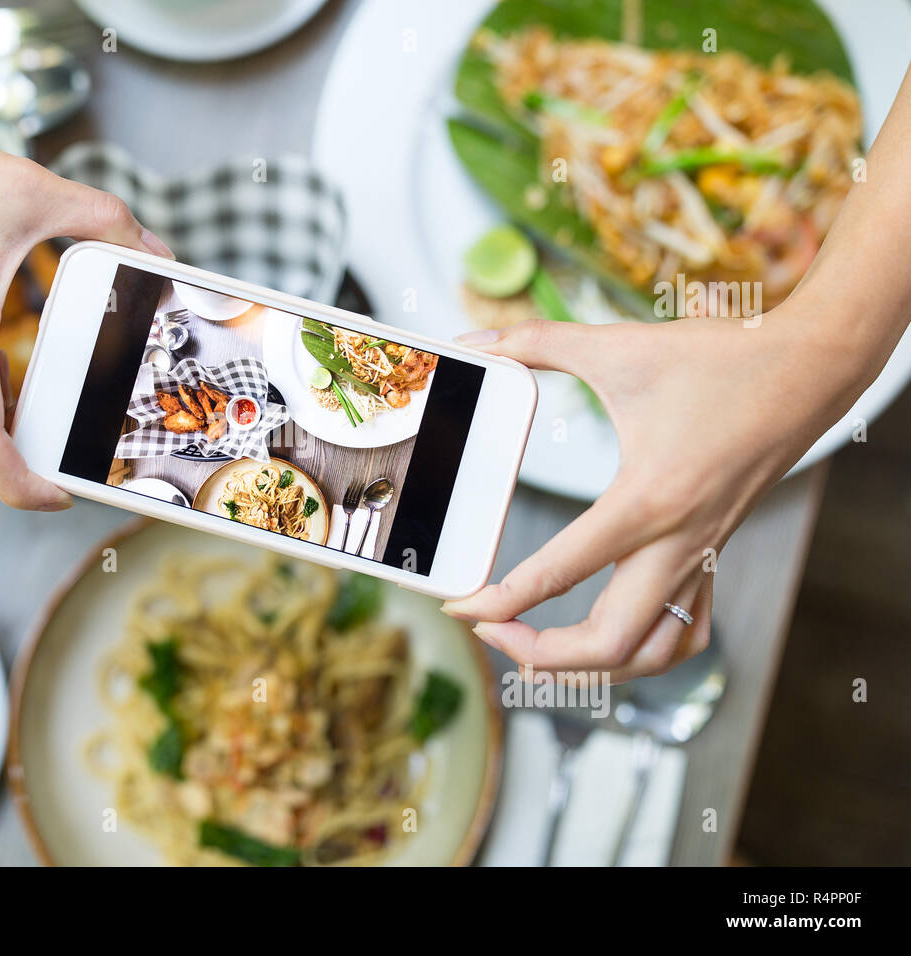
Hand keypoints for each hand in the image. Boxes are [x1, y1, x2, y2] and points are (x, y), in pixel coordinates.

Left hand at [443, 304, 860, 681]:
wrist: (812, 368)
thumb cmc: (723, 360)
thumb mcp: (619, 346)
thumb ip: (538, 342)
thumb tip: (478, 339)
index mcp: (646, 500)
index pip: (558, 574)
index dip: (496, 600)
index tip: (457, 606)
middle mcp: (677, 543)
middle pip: (609, 645)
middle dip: (539, 655)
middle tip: (490, 630)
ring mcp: (701, 555)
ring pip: (652, 654)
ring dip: (592, 667)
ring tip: (539, 647)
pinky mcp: (714, 554)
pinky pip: (687, 632)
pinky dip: (644, 650)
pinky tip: (611, 634)